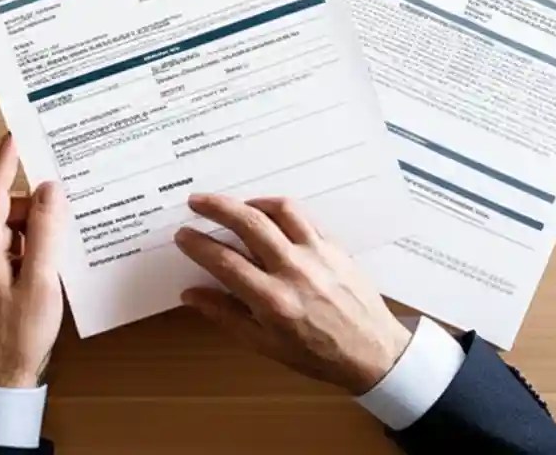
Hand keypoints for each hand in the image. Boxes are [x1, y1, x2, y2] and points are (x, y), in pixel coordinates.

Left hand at [0, 133, 65, 387]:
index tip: (16, 133)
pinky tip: (58, 252)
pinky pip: (16, 246)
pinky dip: (35, 242)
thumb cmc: (20, 334)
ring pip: (11, 227)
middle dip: (32, 199)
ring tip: (67, 229)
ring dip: (36, 224)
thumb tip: (48, 190)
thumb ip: (45, 233)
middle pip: (3, 207)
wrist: (3, 376)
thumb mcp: (40, 280)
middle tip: (65, 191)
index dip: (4, 160)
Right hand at [174, 194, 412, 394]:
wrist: (372, 352)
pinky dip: (279, 208)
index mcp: (273, 300)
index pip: (225, 262)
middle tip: (196, 202)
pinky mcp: (334, 246)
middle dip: (217, 207)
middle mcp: (294, 270)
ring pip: (278, 210)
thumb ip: (227, 316)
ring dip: (249, 201)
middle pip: (248, 223)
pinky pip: (303, 216)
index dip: (198, 245)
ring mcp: (317, 254)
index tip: (183, 235)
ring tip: (233, 204)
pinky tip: (267, 212)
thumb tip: (191, 295)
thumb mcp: (265, 346)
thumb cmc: (317, 355)